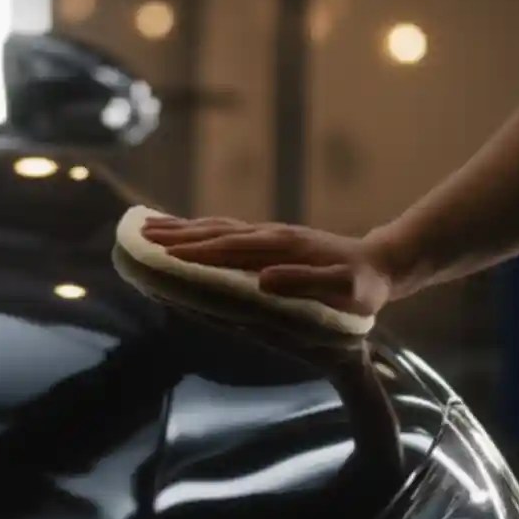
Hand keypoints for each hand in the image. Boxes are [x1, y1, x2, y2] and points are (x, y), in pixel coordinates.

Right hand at [141, 216, 392, 316]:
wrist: (381, 264)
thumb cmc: (362, 287)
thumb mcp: (345, 291)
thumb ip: (308, 284)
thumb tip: (264, 281)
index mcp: (281, 249)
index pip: (228, 249)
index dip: (194, 251)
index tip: (160, 253)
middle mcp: (270, 236)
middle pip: (214, 232)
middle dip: (175, 235)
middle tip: (137, 236)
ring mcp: (269, 235)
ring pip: (216, 227)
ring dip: (182, 228)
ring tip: (146, 227)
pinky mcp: (270, 239)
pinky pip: (226, 231)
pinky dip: (199, 230)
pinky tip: (184, 232)